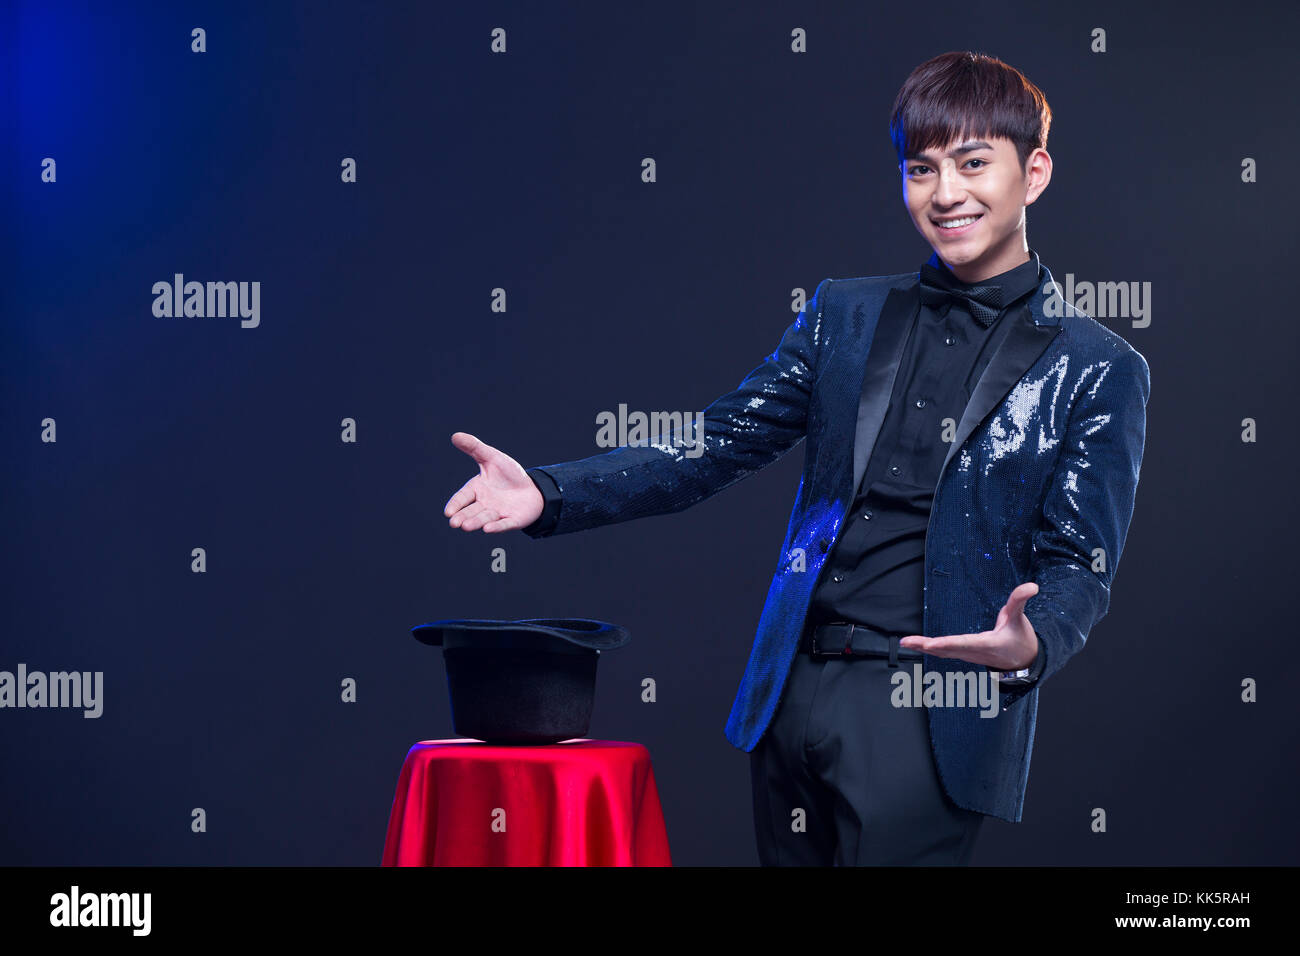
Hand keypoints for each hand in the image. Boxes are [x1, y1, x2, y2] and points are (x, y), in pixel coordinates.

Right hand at [444, 432, 544, 532]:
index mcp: (477, 490)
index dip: (455, 504)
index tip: (448, 512)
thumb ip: (474, 448)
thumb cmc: (509, 475)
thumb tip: (455, 435)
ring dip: (476, 522)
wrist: (533, 488)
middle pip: (471, 511)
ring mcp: (498, 513)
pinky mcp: (512, 520)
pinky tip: (488, 529)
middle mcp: (485, 504)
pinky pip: (503, 524)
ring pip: (485, 518)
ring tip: (466, 526)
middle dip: (463, 516)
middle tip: (454, 523)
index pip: (463, 497)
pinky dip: (496, 527)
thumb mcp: (492, 458)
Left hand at [898, 582, 1040, 670]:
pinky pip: (943, 652)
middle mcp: (973, 652)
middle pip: (946, 650)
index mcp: (987, 644)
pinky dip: (929, 649)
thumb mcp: (1019, 618)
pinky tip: (916, 645)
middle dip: (926, 646)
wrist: (1024, 661)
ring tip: (905, 643)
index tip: (931, 644)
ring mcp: (967, 655)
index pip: (963, 643)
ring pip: (942, 653)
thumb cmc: (1019, 638)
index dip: (947, 644)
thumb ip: (1020, 600)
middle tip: (906, 642)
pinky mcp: (963, 654)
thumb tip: (1032, 586)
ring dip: (923, 648)